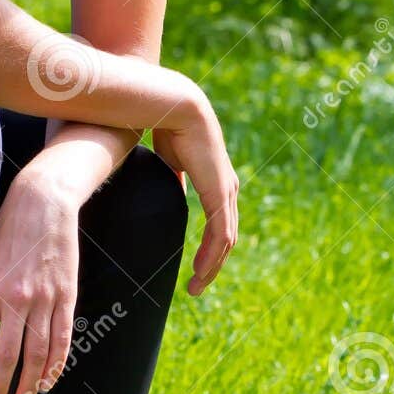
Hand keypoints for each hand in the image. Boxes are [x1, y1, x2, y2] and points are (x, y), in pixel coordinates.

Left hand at [0, 171, 80, 393]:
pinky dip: (55, 364)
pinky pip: (61, 338)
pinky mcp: (67, 296)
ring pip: (37, 354)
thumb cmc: (5, 233)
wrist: (43, 202)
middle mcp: (16, 299)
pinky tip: (46, 382)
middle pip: (7, 357)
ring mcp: (44, 299)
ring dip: (27, 387)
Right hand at [151, 89, 237, 295]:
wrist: (174, 106)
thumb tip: (167, 187)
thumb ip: (173, 177)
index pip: (219, 223)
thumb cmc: (166, 125)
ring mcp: (226, 192)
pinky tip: (201, 273)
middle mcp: (227, 188)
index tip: (196, 268)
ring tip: (197, 287)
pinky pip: (218, 235)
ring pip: (224, 241)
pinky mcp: (219, 194)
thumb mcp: (168, 160)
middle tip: (197, 287)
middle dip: (212, 265)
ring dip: (212, 267)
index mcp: (216, 180)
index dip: (209, 248)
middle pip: (225, 237)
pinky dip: (211, 258)